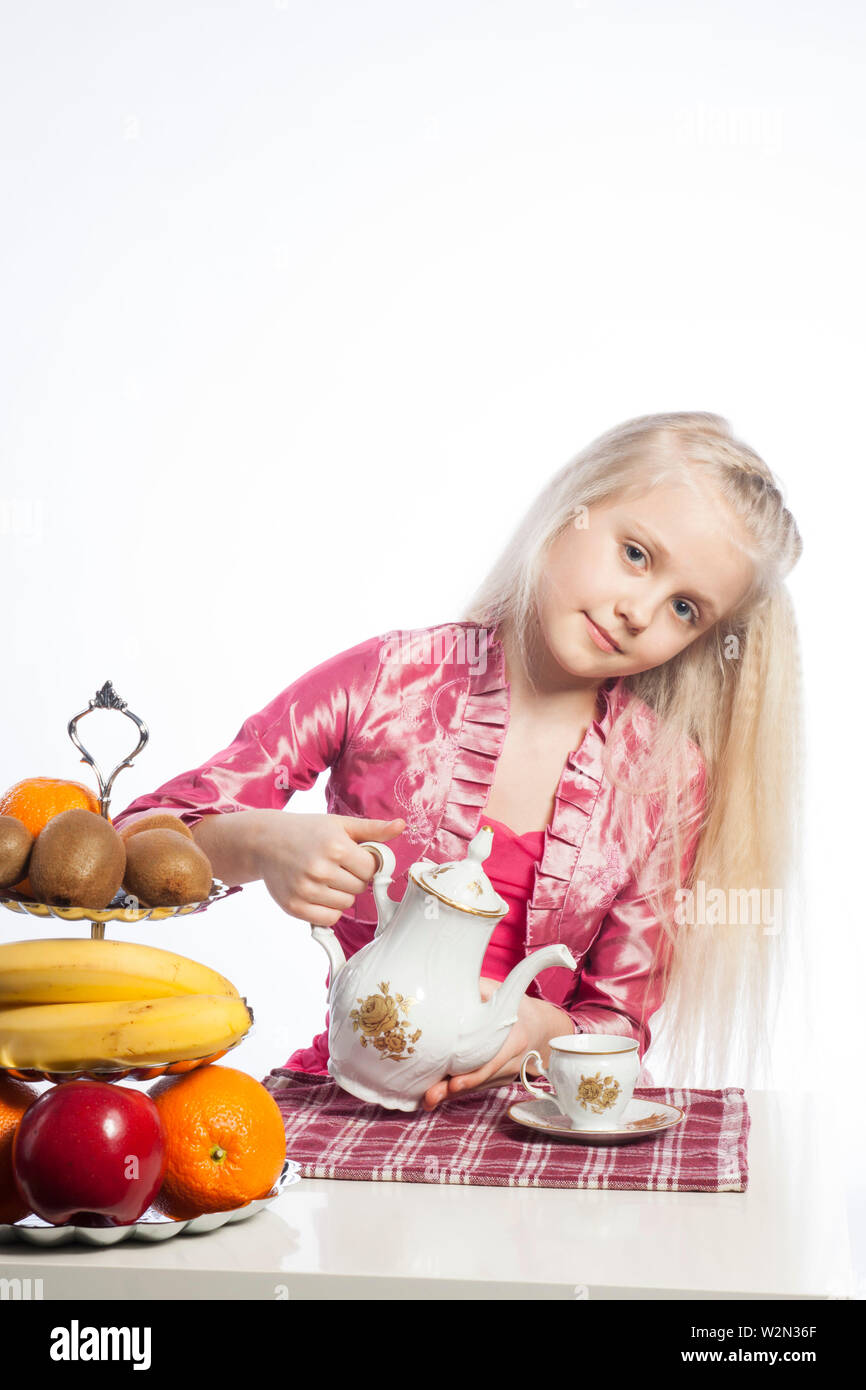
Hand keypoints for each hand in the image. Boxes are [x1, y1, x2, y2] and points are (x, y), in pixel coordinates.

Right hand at [259, 813, 404, 923]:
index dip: (365, 865)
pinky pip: (329, 919)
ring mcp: (306, 890)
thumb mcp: (340, 824)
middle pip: (360, 889)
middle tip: (336, 866)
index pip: (371, 869)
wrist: (265, 841)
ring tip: (325, 877)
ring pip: (346, 905)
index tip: (353, 858)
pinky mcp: (294, 906)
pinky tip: (318, 893)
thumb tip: (401, 826)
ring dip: (341, 895)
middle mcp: (320, 869)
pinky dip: (328, 909)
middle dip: (353, 879)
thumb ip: (372, 829)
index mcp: (336, 847)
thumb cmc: (306, 831)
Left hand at [421, 977, 552, 1110]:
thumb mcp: (501, 992)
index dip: (473, 1075)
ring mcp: (508, 1073)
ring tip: (427, 1099)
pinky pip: (478, 1086)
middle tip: (429, 1097)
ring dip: (452, 1094)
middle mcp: (514, 1061)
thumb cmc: (516, 1006)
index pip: (493, 1061)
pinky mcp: (500, 1079)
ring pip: (477, 1086)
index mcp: (516, 1039)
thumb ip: (480, 989)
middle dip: (453, 1090)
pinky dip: (458, 1090)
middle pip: (481, 1079)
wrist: (539, 1026)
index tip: (453, 1083)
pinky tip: (437, 1094)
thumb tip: (452, 985)